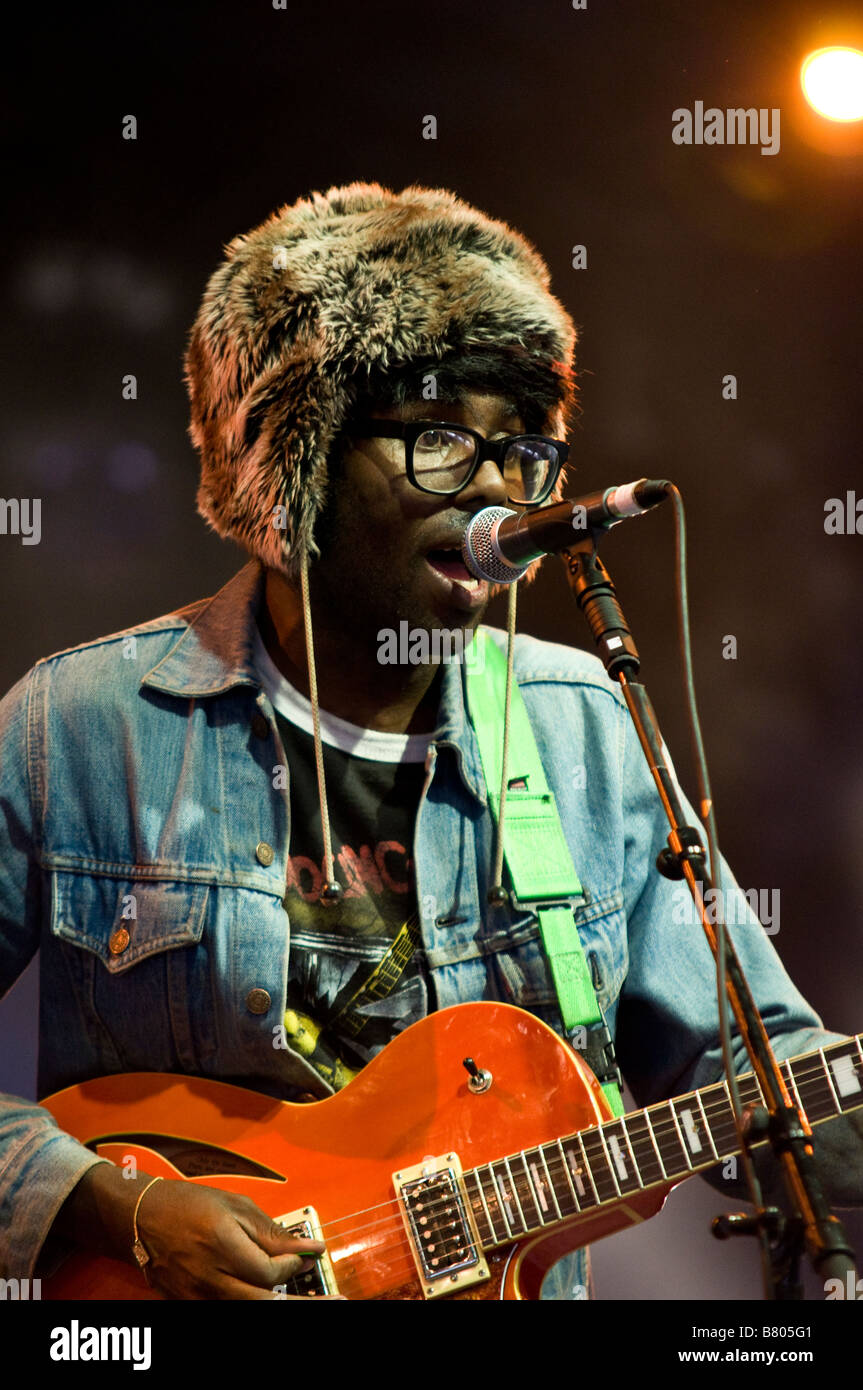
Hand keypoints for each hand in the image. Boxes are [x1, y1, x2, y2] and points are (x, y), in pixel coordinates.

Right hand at [135, 1179, 345, 1299]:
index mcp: (222, 1245)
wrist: (141, 1218)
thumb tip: (309, 1249)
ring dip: (270, 1299)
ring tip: (294, 1293)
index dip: (291, 1266)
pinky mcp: (189, 1304)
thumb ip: (273, 1232)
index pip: (269, 1272)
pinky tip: (259, 1289)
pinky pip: (226, 1306)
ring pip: (245, 1307)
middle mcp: (209, 1277)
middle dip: (296, 1301)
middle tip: (330, 1300)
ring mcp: (197, 1295)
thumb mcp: (236, 1207)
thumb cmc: (190, 1205)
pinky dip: (247, 1298)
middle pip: (261, 1301)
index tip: (302, 1255)